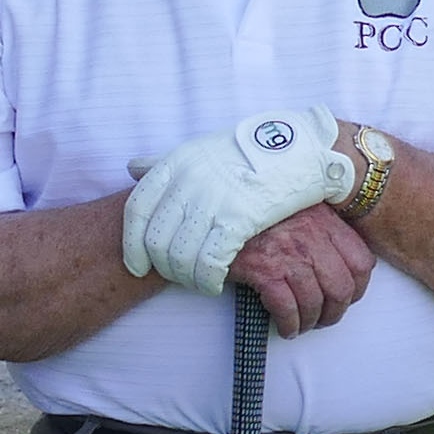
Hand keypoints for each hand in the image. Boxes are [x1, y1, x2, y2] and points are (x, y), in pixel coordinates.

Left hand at [123, 107, 357, 293]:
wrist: (301, 150)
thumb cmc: (252, 152)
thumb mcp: (202, 149)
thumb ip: (166, 162)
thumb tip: (133, 168)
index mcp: (177, 162)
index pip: (137, 210)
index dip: (132, 244)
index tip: (137, 265)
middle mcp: (189, 180)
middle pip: (156, 240)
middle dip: (163, 268)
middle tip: (179, 277)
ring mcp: (213, 199)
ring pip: (180, 257)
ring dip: (187, 279)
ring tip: (199, 282)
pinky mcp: (239, 218)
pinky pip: (209, 263)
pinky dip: (207, 281)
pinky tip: (215, 284)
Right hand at [226, 204, 376, 336]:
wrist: (216, 208)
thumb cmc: (256, 212)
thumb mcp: (297, 207)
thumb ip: (322, 229)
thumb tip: (338, 264)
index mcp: (324, 220)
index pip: (361, 262)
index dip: (359, 288)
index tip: (348, 298)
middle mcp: (311, 235)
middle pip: (342, 288)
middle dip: (335, 312)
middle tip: (323, 319)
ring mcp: (288, 253)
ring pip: (314, 301)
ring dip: (310, 321)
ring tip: (302, 325)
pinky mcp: (264, 269)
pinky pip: (287, 308)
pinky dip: (289, 324)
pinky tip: (286, 328)